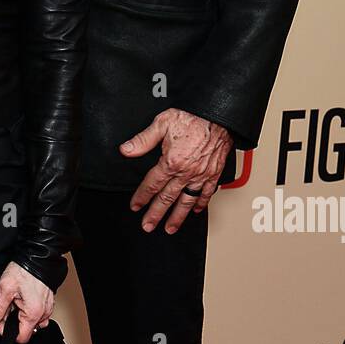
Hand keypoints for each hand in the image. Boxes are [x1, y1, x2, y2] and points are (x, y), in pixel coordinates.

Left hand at [0, 261, 53, 343]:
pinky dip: (28, 308)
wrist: (38, 256)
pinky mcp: (47, 302)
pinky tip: (23, 297)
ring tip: (15, 299)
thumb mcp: (5, 288)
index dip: (6, 331)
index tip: (0, 318)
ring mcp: (47, 308)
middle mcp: (43, 314)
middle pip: (25, 328)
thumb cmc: (25, 270)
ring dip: (20, 314)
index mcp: (33, 313)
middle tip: (7, 304)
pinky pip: (37, 312)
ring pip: (30, 320)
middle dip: (12, 319)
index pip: (20, 337)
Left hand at [120, 107, 233, 233]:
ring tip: (170, 228)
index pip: (152, 184)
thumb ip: (143, 140)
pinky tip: (196, 211)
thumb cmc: (192, 117)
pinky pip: (207, 193)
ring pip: (187, 201)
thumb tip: (126, 150)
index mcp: (171, 162)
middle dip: (156, 214)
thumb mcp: (162, 123)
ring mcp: (201, 175)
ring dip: (177, 217)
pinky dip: (201, 204)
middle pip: (167, 198)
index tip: (136, 206)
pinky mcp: (213, 173)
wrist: (218, 115)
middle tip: (148, 226)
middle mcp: (186, 172)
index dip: (142, 196)